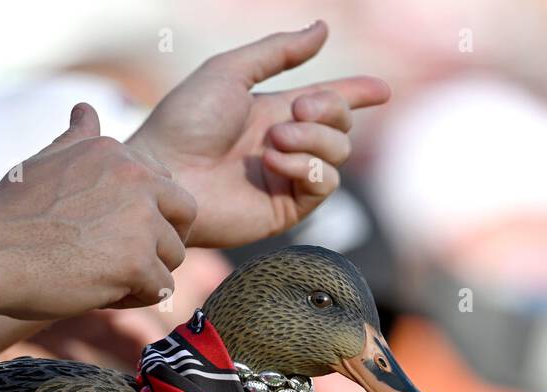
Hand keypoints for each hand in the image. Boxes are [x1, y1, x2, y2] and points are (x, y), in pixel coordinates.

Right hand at [0, 103, 197, 319]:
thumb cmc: (11, 214)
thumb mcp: (46, 161)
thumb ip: (77, 139)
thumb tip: (86, 108)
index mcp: (117, 153)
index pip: (167, 184)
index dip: (149, 214)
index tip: (112, 229)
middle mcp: (136, 179)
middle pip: (185, 215)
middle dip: (164, 240)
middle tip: (128, 258)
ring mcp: (139, 221)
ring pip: (174, 256)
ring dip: (146, 273)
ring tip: (103, 277)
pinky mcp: (137, 262)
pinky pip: (161, 289)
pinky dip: (135, 299)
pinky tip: (101, 294)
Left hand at [127, 21, 390, 247]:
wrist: (166, 173)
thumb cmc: (185, 121)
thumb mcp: (230, 72)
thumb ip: (278, 52)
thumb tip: (322, 28)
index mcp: (274, 111)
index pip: (328, 102)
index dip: (356, 94)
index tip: (380, 90)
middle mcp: (287, 144)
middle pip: (341, 124)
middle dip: (329, 109)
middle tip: (295, 110)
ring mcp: (288, 177)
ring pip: (338, 153)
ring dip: (313, 138)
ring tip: (274, 140)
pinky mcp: (287, 209)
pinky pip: (324, 184)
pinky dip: (307, 165)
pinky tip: (277, 161)